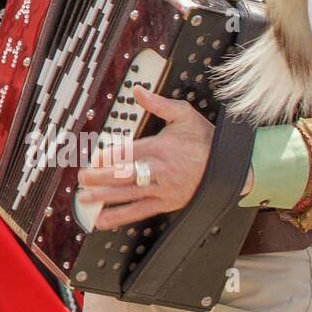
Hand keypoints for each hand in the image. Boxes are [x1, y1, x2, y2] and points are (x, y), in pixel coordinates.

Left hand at [77, 86, 214, 229]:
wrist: (229, 165)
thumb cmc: (203, 139)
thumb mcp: (184, 114)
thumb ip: (159, 104)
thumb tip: (138, 91)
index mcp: (159, 148)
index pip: (127, 152)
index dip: (108, 157)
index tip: (93, 158)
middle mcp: (159, 170)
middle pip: (124, 175)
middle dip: (100, 178)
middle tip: (82, 178)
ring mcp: (162, 189)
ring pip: (129, 195)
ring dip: (105, 198)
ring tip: (84, 199)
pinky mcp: (167, 203)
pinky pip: (140, 211)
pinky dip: (120, 216)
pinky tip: (103, 220)